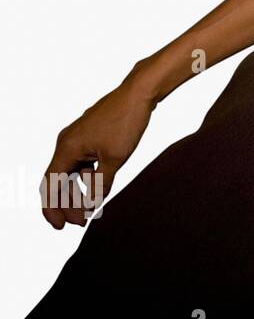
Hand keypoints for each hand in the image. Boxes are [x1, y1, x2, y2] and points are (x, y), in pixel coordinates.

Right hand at [38, 75, 156, 229]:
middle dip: (68, 204)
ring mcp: (78, 139)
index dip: (53, 208)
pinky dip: (89, 177)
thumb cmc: (126, 122)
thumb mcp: (115, 158)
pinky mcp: (90, 136)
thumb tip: (91, 205)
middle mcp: (67, 143)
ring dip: (80, 192)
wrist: (139, 93)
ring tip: (90, 210)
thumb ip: (101, 183)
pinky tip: (99, 189)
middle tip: (81, 222)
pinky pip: (84, 162)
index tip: (61, 226)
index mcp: (66, 149)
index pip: (50, 185)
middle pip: (60, 181)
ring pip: (73, 172)